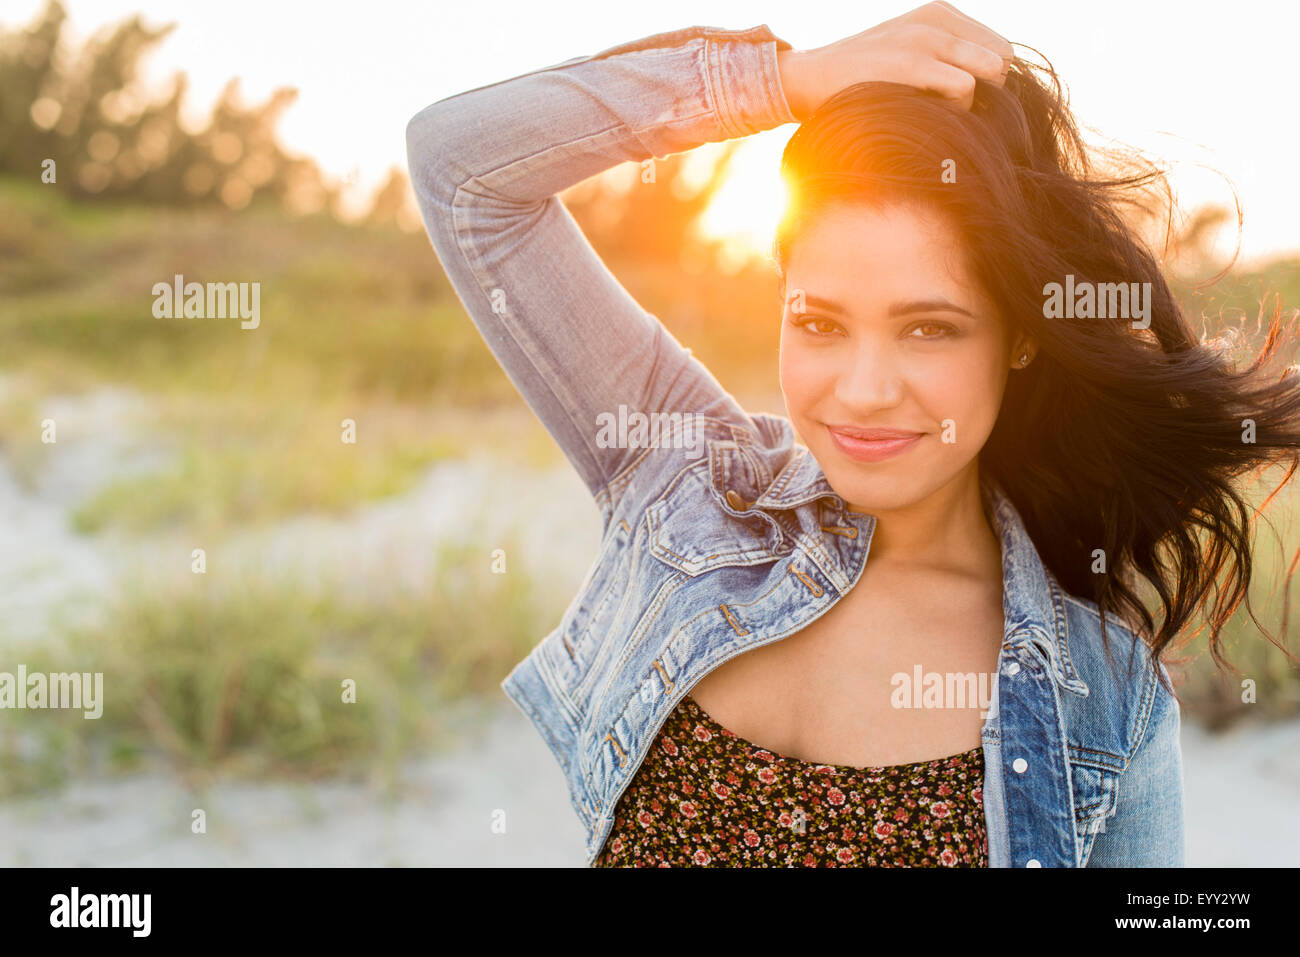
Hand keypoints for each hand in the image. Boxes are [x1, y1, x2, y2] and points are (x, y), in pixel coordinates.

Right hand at [777, 1, 1013, 118]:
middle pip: (1002, 60)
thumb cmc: (861, 77)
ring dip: (974, 101)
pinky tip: (926, 116)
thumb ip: (947, 55)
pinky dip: (956, 111)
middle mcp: (936, 19)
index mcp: (939, 12)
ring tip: (940, 113)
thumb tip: (994, 81)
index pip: (999, 47)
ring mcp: (924, 38)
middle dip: (989, 90)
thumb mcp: (907, 49)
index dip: (989, 80)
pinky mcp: (911, 64)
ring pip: (991, 72)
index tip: (960, 101)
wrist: (809, 80)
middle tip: (954, 111)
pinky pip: (965, 88)